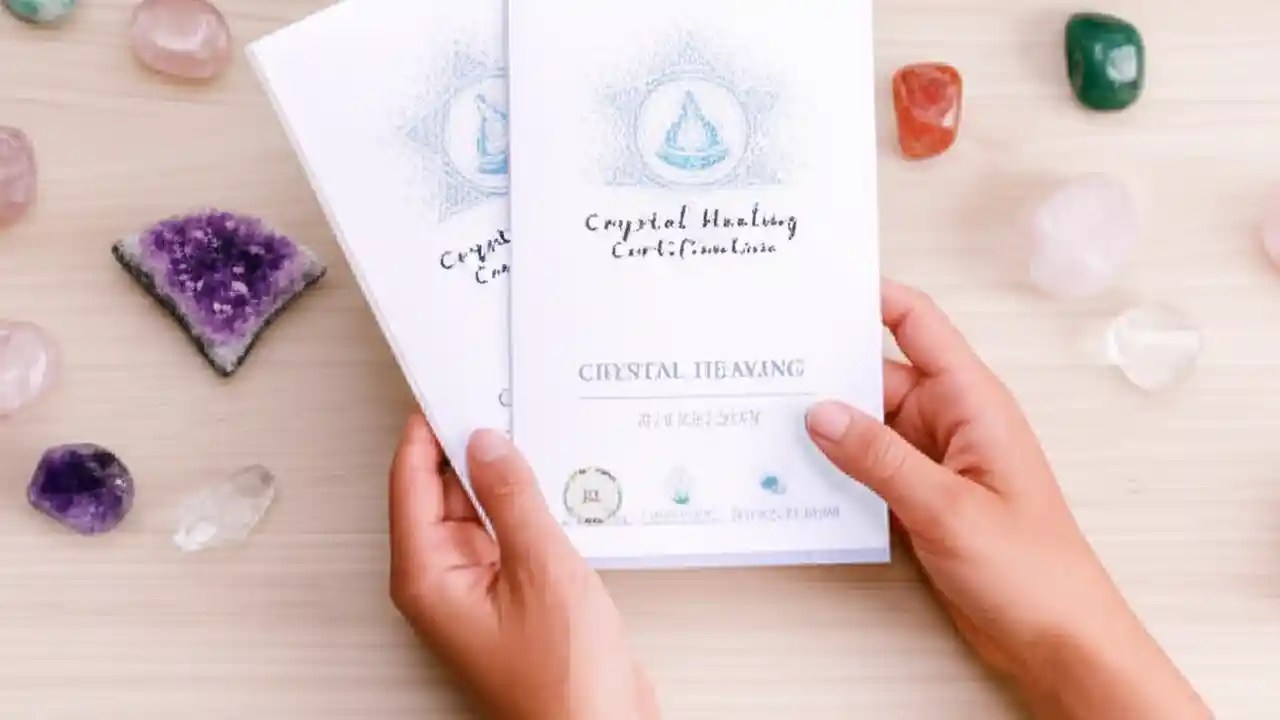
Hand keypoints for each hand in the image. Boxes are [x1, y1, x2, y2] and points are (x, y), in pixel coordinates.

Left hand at [389, 415, 658, 719]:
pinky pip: (507, 533)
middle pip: (441, 490)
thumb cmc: (563, 682)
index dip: (427, 429)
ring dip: (502, 475)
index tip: (450, 385)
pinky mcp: (511, 594)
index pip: (411, 479)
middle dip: (469, 445)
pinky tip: (553, 481)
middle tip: (501, 395)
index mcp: (428, 575)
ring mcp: (477, 587)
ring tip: (532, 428)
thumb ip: (512, 498)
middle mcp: (443, 580)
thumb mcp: (542, 569)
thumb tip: (487, 443)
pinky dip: (524, 505)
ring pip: (478, 509)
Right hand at [806, 280, 1210, 719]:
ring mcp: (934, 460)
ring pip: (865, 425)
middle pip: (875, 375)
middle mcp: (950, 421)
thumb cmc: (1032, 571)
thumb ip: (879, 458)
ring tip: (764, 422)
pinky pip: (868, 467)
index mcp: (972, 402)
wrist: (1060, 640)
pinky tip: (797, 476)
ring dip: (825, 428)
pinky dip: (836, 469)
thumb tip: (820, 413)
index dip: (869, 296)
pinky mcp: (921, 497)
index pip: (916, 323)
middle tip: (762, 367)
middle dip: (824, 372)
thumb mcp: (947, 508)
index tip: (814, 287)